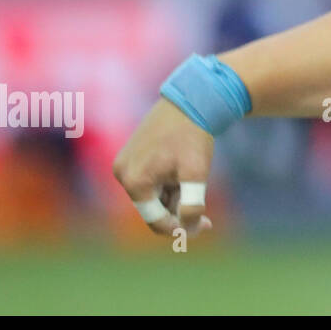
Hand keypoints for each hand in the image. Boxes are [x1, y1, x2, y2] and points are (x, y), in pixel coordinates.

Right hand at [112, 98, 214, 239]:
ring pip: (151, 195)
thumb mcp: (196, 172)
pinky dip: (167, 183)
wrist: (191, 100)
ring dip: (174, 194)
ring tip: (193, 173)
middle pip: (153, 207)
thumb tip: (186, 229)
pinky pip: (148, 181)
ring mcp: (124, 164)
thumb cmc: (193, 136)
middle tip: (207, 208)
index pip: (155, 220)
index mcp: (135, 181)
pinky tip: (183, 167)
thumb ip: (191, 203)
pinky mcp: (130, 155)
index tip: (206, 226)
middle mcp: (123, 174)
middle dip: (179, 208)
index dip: (181, 228)